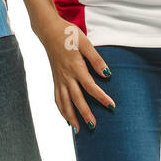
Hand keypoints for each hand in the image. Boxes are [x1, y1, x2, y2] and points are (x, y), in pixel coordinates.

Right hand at [34, 17, 114, 131]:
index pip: (90, 87)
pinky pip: (57, 97)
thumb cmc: (68, 34)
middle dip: (85, 114)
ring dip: (70, 117)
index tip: (112, 106)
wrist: (48, 30)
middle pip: (76, 99)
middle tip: (94, 127)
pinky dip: (61, 109)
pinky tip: (66, 118)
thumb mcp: (85, 42)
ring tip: (77, 130)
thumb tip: (107, 75)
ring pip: (64, 102)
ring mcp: (59, 79)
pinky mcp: (55, 79)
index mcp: (75, 67)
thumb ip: (96, 59)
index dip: (101, 97)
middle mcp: (66, 76)